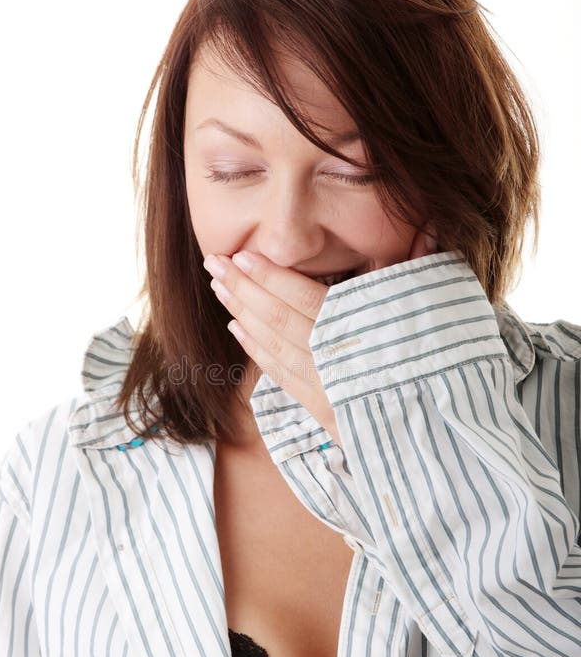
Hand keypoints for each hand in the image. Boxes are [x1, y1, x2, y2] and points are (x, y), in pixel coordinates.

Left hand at [203, 224, 437, 445]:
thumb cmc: (441, 363)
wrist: (442, 429)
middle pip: (280, 320)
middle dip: (243, 289)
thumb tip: (429, 227)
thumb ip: (420, 270)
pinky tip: (238, 328)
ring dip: (242, 314)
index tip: (243, 256)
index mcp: (362, 332)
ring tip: (219, 288)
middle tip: (214, 263)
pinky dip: (257, 350)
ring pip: (274, 347)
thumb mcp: (433, 313)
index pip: (306, 300)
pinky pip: (281, 376)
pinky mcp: (323, 411)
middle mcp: (338, 361)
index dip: (271, 278)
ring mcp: (327, 388)